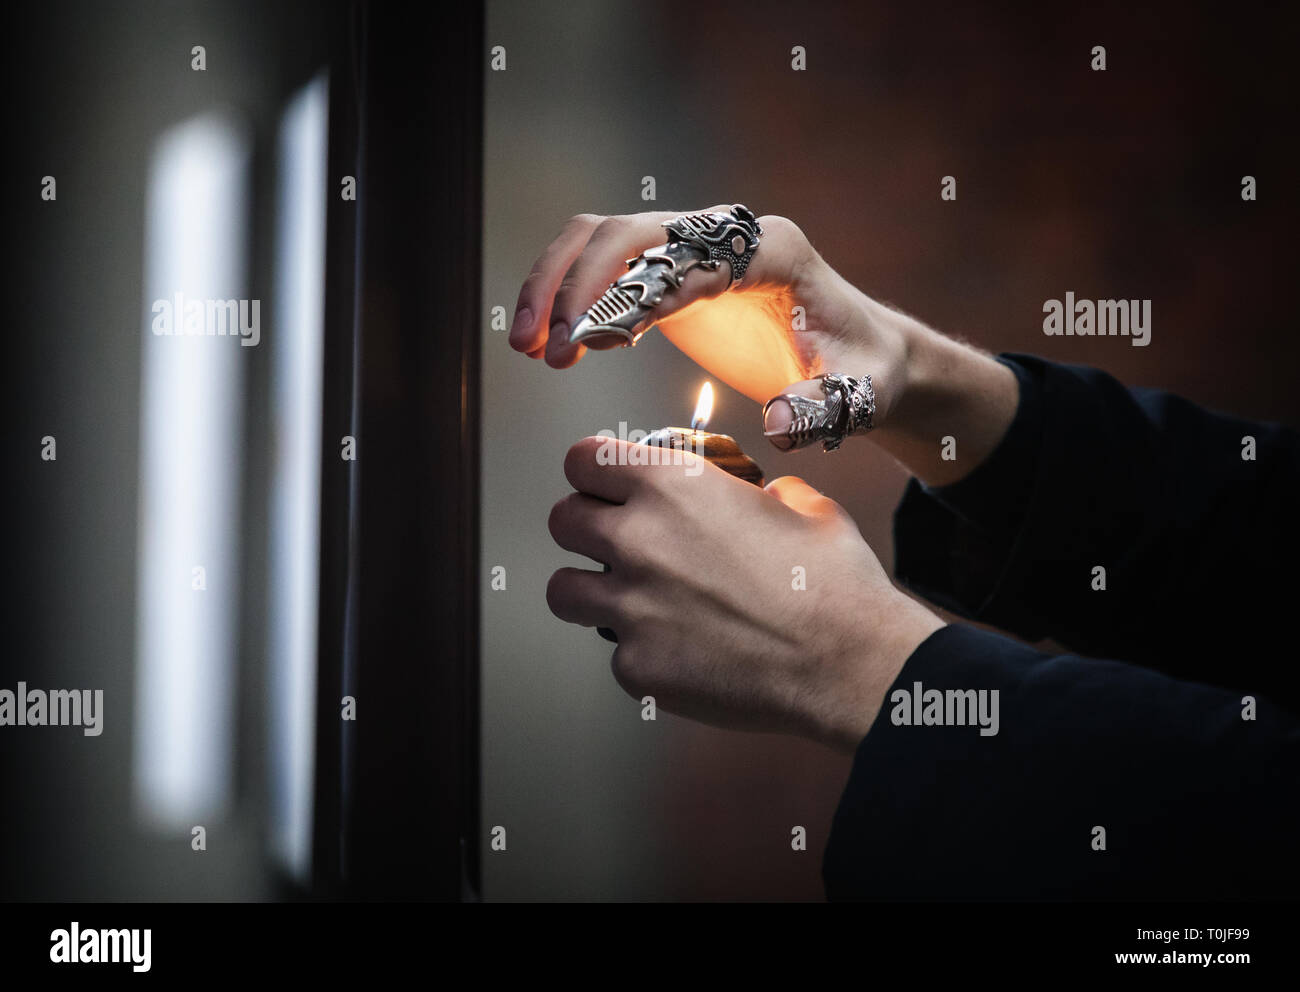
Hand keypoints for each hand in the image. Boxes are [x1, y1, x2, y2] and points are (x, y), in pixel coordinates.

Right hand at [508, 207, 913, 410]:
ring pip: (603, 240)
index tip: (591, 343)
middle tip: (542, 347)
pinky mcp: (676, 276)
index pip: (682, 254)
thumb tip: (779, 424)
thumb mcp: (860, 394)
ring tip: (527, 347)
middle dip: (572, 284)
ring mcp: (696, 250)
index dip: (629, 292)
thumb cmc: (866, 372)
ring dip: (555, 285)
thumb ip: (823, 408)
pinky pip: (607, 270)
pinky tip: (553, 350)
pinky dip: (570, 300)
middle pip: (625, 232)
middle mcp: (726, 236)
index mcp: (771, 252)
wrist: (866, 357)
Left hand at [546, 437, 944, 751]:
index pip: (584, 459)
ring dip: (591, 591)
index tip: (607, 486)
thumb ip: (756, 491)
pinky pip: (615, 652)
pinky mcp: (636, 667)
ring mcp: (630, 608)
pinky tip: (686, 652)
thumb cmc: (832, 580)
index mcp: (672, 485)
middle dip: (586, 529)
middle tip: (618, 545)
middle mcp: (637, 540)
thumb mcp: (801, 504)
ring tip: (631, 601)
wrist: (847, 662)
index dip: (595, 472)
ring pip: (563, 591)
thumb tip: (756, 496)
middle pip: (562, 520)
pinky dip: (642, 651)